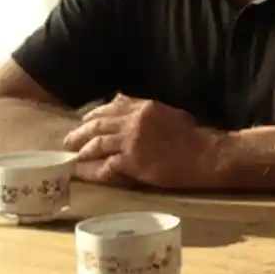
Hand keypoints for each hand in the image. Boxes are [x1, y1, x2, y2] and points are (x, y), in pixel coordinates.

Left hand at [63, 94, 222, 188]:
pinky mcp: (132, 161)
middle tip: (69, 141)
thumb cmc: (194, 136)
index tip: (85, 121)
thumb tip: (121, 99)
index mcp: (144, 107)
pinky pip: (104, 166)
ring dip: (81, 151)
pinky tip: (84, 174)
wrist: (205, 155)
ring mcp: (131, 141)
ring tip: (72, 157)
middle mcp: (133, 121)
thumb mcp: (170, 112)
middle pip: (98, 124)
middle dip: (80, 132)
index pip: (112, 106)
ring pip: (96, 144)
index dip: (94, 114)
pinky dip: (92, 170)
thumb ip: (145, 108)